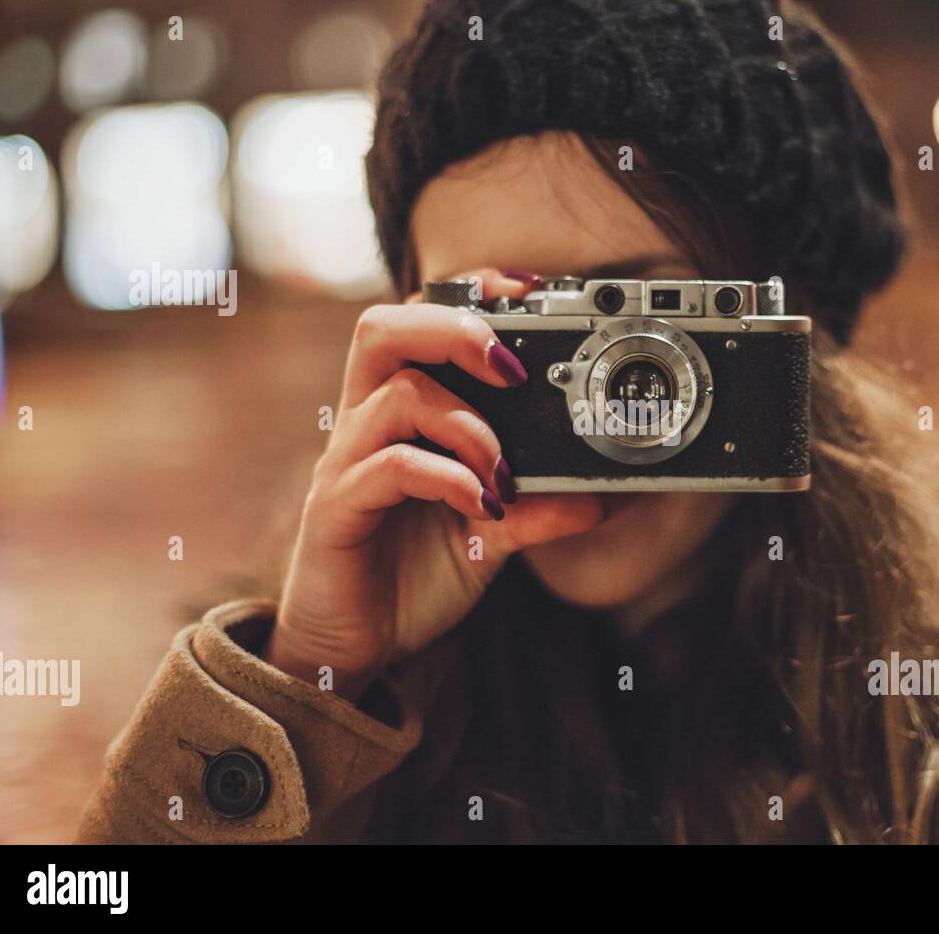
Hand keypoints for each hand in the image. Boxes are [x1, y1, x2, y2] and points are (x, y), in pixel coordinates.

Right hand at [268, 269, 605, 700]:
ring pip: (395, 393)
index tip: (527, 292)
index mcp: (398, 415)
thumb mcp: (491, 535)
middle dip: (453, 325)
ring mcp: (346, 464)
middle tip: (510, 366)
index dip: (467, 292)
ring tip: (504, 470)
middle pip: (383, 328)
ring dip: (468, 423)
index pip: (417, 321)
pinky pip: (389, 468)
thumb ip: (536, 507)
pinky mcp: (336, 510)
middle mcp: (365, 425)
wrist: (354, 645)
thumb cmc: (411, 574)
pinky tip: (484, 507)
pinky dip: (448, 477)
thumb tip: (602, 495)